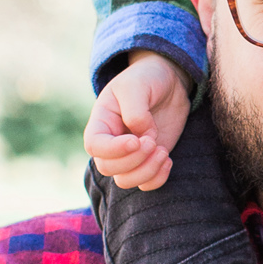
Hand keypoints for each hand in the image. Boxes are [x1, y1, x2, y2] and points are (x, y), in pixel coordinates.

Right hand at [84, 52, 192, 191]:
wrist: (168, 82)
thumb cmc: (146, 80)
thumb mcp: (136, 86)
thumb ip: (134, 110)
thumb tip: (141, 135)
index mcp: (101, 122)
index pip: (94, 146)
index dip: (113, 149)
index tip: (135, 140)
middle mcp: (111, 142)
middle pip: (108, 168)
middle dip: (133, 160)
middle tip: (153, 141)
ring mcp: (130, 155)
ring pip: (126, 180)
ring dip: (146, 171)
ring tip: (163, 151)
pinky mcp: (148, 161)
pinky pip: (146, 184)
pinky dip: (158, 178)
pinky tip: (168, 159)